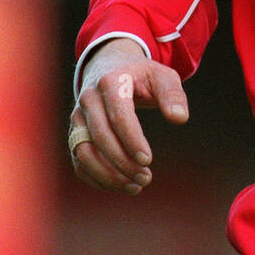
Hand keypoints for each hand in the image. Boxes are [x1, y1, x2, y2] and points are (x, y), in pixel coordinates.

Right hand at [69, 38, 188, 194]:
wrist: (111, 67)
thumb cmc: (141, 76)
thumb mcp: (162, 76)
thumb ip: (173, 95)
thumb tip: (179, 118)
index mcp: (111, 82)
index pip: (119, 115)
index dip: (132, 141)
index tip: (148, 160)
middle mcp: (89, 99)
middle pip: (100, 137)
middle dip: (122, 163)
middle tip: (146, 178)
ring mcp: (78, 117)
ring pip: (83, 152)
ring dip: (107, 175)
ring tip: (135, 187)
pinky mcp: (75, 133)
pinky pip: (79, 161)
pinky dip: (96, 178)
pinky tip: (120, 186)